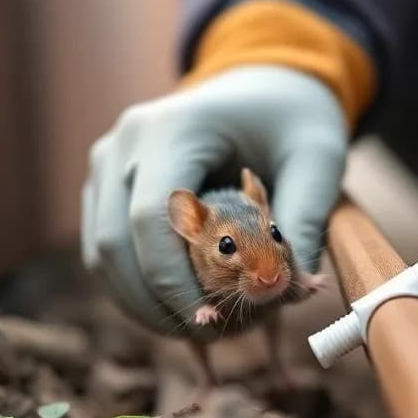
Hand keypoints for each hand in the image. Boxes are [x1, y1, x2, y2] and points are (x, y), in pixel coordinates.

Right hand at [81, 66, 346, 335]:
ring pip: (101, 253)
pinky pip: (105, 250)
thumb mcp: (316, 160)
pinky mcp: (106, 186)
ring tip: (200, 328)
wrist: (262, 81)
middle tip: (211, 336)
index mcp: (173, 128)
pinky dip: (137, 287)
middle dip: (156, 303)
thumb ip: (304, 221)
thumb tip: (292, 292)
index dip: (172, 281)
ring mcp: (108, 164)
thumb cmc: (292, 118)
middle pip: (114, 243)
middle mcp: (126, 143)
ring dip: (143, 302)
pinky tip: (181, 307)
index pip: (150, 218)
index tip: (210, 321)